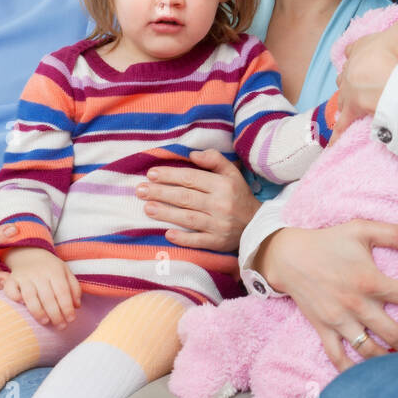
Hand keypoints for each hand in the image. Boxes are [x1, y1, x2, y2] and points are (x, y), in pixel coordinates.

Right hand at [3, 247, 80, 328]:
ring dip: (38, 312)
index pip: (62, 291)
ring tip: (46, 322)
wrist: (29, 254)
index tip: (71, 319)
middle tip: (61, 326)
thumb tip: (77, 306)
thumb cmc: (51, 268)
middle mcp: (39, 274)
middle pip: (48, 297)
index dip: (67, 307)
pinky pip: (10, 290)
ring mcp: (24, 277)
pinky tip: (22, 306)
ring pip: (30, 297)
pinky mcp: (10, 280)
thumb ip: (74, 288)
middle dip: (55, 314)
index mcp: (55, 271)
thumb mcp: (66, 272)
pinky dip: (15, 298)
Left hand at [138, 149, 260, 252]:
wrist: (257, 225)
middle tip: (140, 190)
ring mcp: (219, 225)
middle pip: (186, 197)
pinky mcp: (218, 242)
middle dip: (161, 193)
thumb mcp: (232, 173)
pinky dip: (183, 238)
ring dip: (166, 213)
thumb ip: (214, 159)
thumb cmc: (239, 196)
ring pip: (188, 218)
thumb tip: (191, 154)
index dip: (170, 175)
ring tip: (147, 208)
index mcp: (223, 185)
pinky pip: (197, 241)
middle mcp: (221, 204)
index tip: (151, 174)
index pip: (192, 178)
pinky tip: (167, 234)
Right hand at [256, 221, 397, 371]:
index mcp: (370, 281)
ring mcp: (340, 321)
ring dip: (390, 362)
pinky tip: (367, 382)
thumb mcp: (360, 229)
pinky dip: (351, 371)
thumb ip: (392, 233)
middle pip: (394, 333)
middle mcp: (357, 305)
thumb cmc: (328, 241)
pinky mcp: (324, 329)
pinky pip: (338, 356)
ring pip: (369, 351)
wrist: (289, 257)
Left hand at [333, 18, 397, 137]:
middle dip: (351, 77)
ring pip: (342, 96)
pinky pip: (342, 125)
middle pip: (345, 73)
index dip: (357, 52)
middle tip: (361, 83)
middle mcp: (348, 70)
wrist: (382, 76)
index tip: (363, 56)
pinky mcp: (351, 110)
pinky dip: (338, 133)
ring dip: (346, 99)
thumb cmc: (391, 52)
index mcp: (358, 50)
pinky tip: (334, 143)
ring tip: (351, 105)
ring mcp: (347, 91)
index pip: (352, 49)